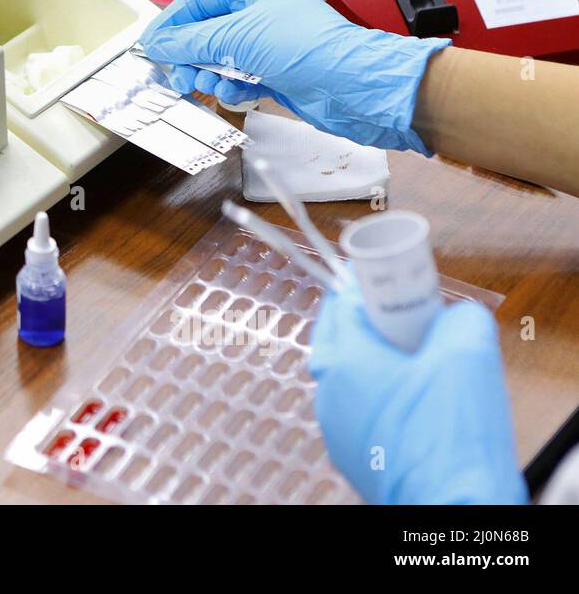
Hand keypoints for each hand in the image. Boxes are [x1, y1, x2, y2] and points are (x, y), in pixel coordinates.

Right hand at [137, 0, 449, 153]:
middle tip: (177, 74)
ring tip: (206, 84)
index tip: (151, 45)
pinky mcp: (277, 74)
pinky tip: (233, 93)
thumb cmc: (309, 48)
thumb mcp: (239, 37)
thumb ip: (193, 41)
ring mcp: (270, 45)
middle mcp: (262, 13)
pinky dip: (230, 87)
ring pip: (221, 58)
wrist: (353, 88)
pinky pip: (239, 78)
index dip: (172, 22)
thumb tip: (159, 44)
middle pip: (208, 31)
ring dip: (209, 73)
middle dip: (190, 54)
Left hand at [310, 283, 526, 504]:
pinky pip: (359, 414)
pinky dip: (378, 401)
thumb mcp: (469, 356)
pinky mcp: (352, 457)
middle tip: (401, 320)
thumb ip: (459, 318)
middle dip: (364, 324)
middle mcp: (329, 394)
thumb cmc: (451, 437)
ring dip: (372, 366)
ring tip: (413, 365)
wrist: (454, 510)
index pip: (343, 304)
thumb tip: (454, 315)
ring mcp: (336, 429)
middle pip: (336, 340)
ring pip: (346, 380)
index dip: (372, 290)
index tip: (398, 287)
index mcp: (345, 361)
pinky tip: (413, 406)